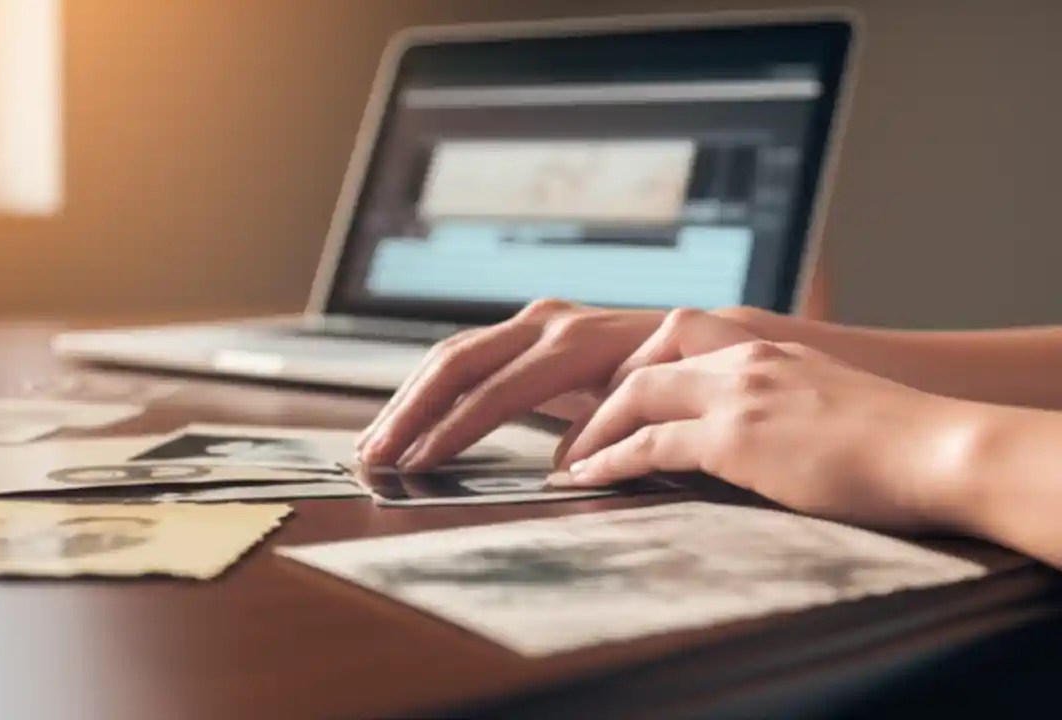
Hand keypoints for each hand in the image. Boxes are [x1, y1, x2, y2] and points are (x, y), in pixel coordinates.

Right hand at [356, 299, 668, 468]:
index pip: (497, 388)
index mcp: (574, 342)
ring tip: (372, 445)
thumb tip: (561, 464)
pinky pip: (466, 359)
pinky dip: (431, 392)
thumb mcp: (649, 405)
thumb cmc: (678, 380)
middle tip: (373, 456)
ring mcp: (532, 323)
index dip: (455, 428)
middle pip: (457, 362)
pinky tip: (404, 423)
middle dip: (411, 411)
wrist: (700, 338)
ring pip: (452, 357)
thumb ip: (605, 430)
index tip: (417, 463)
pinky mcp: (525, 332)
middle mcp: (545, 323)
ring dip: (409, 402)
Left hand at [555, 333, 977, 531]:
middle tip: (573, 437)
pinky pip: (652, 443)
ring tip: (567, 466)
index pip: (676, 339)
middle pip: (642, 362)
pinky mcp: (737, 435)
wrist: (941, 449)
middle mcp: (745, 357)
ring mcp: (739, 392)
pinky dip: (612, 461)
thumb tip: (760, 429)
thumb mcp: (828, 397)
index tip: (610, 402)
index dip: (633, 371)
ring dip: (593, 431)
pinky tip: (589, 480)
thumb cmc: (897, 439)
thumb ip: (784, 398)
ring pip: (636, 396)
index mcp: (767, 346)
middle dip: (597, 398)